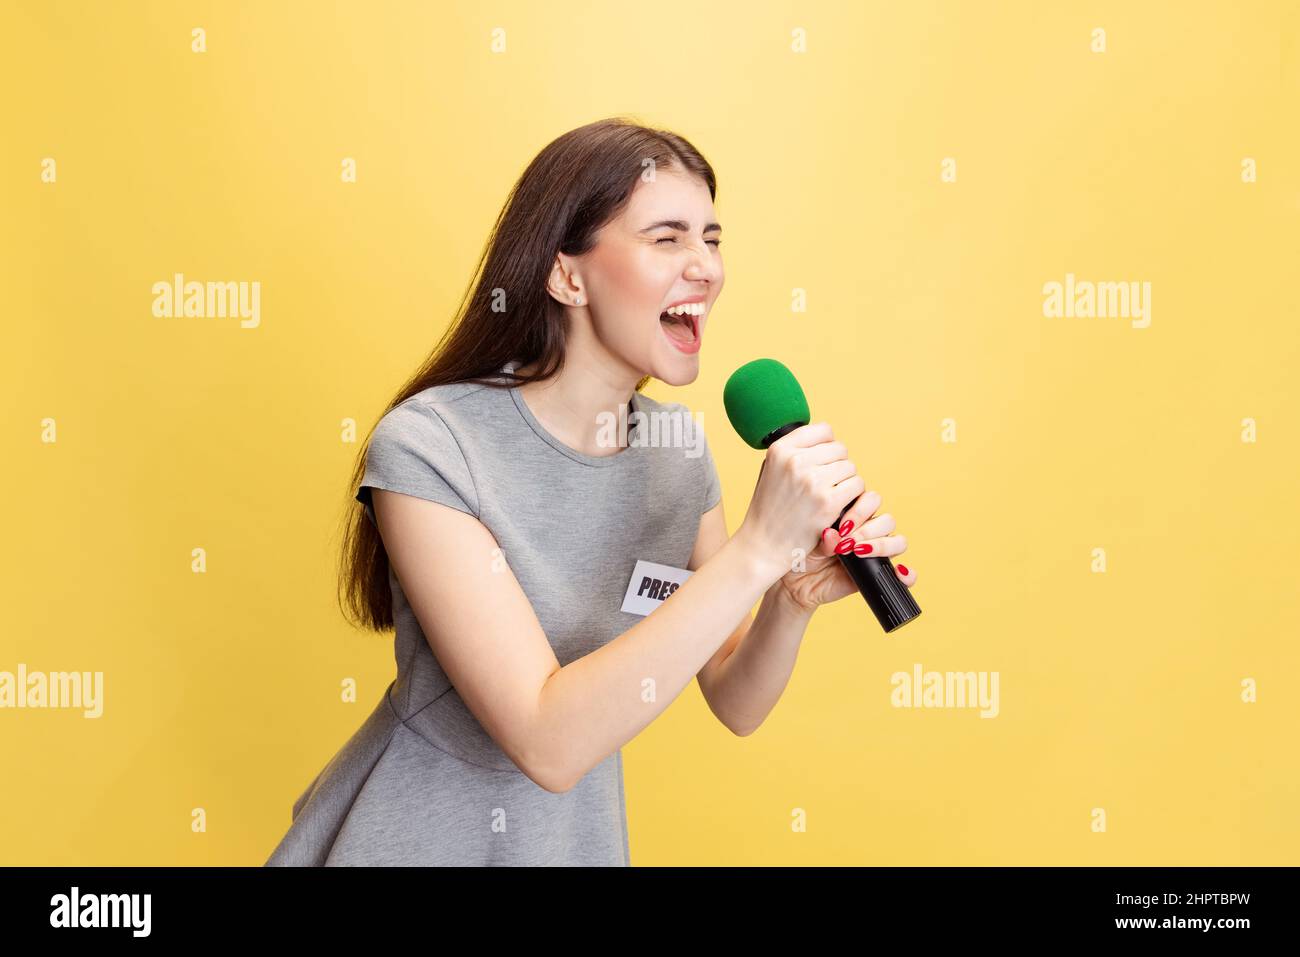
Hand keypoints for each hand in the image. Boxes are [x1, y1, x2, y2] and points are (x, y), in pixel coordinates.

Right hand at [733, 422, 865, 583]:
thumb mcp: (770, 470)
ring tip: (829, 497)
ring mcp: (812, 481)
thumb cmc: (768, 509)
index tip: (822, 462)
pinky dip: (852, 497)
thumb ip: (793, 452)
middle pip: (840, 449)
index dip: (827, 446)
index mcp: (780, 449)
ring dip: (846, 482)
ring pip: (851, 468)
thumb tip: (824, 438)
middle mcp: (795, 461)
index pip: (823, 430)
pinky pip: (857, 486)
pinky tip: (837, 507)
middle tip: (825, 485)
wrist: (763, 545)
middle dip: (837, 467)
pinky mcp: (827, 501)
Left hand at [774, 490, 914, 613]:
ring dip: (881, 545)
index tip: (841, 524)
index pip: (871, 499)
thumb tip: (833, 534)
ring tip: (858, 552)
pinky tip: (898, 573)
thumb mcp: (808, 541)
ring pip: (898, 540)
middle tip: (847, 541)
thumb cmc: (800, 552)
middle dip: (868, 528)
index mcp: (853, 514)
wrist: (796, 582)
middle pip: (887, 519)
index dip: (860, 509)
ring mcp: (877, 551)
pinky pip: (905, 573)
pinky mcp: (881, 572)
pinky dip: (907, 574)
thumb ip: (823, 537)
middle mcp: (868, 530)